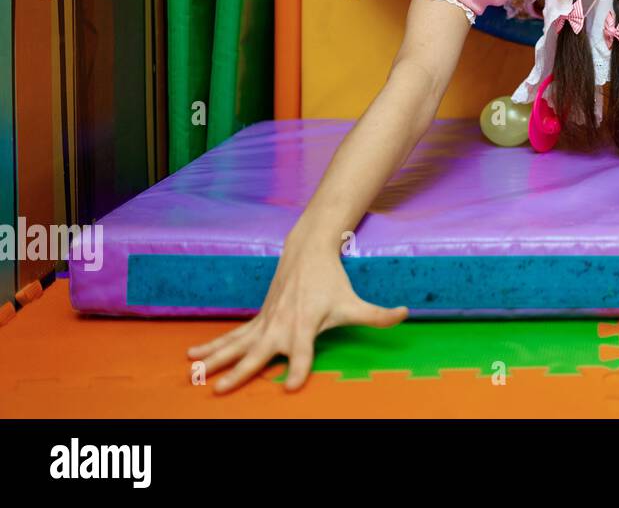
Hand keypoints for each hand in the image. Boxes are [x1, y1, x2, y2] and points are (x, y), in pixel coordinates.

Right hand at [187, 234, 407, 393]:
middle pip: (258, 353)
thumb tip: (405, 314)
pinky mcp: (257, 320)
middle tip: (222, 388)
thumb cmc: (332, 282)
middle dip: (241, 371)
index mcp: (305, 326)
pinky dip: (211, 347)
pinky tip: (192, 358)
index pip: (302, 354)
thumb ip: (378, 315)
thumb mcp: (355, 302)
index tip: (291, 385)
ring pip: (236, 344)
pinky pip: (231, 337)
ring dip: (215, 359)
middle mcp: (281, 326)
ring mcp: (265, 323)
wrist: (307, 252)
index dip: (298, 369)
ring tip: (197, 375)